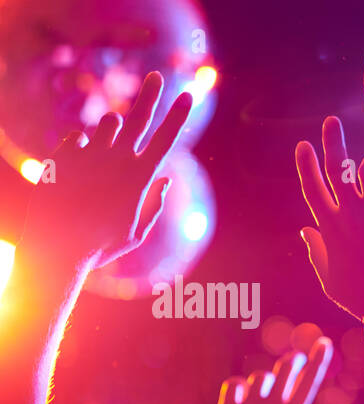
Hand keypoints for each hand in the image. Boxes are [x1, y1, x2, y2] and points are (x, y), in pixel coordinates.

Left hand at [20, 71, 191, 269]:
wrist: (55, 246)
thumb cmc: (100, 245)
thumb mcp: (136, 233)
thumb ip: (154, 204)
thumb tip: (165, 178)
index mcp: (140, 178)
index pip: (167, 139)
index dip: (179, 115)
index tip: (188, 95)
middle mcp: (117, 160)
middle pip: (138, 117)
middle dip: (150, 94)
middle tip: (155, 76)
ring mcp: (89, 154)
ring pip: (107, 123)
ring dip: (111, 130)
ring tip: (105, 152)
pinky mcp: (64, 153)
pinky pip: (77, 137)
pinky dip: (82, 148)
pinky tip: (77, 172)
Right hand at [295, 117, 363, 324]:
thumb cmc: (363, 302)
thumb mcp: (330, 281)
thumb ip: (316, 252)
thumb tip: (305, 230)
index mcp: (329, 228)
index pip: (312, 186)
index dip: (306, 163)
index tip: (304, 145)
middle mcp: (352, 212)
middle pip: (337, 166)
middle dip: (332, 140)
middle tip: (331, 122)